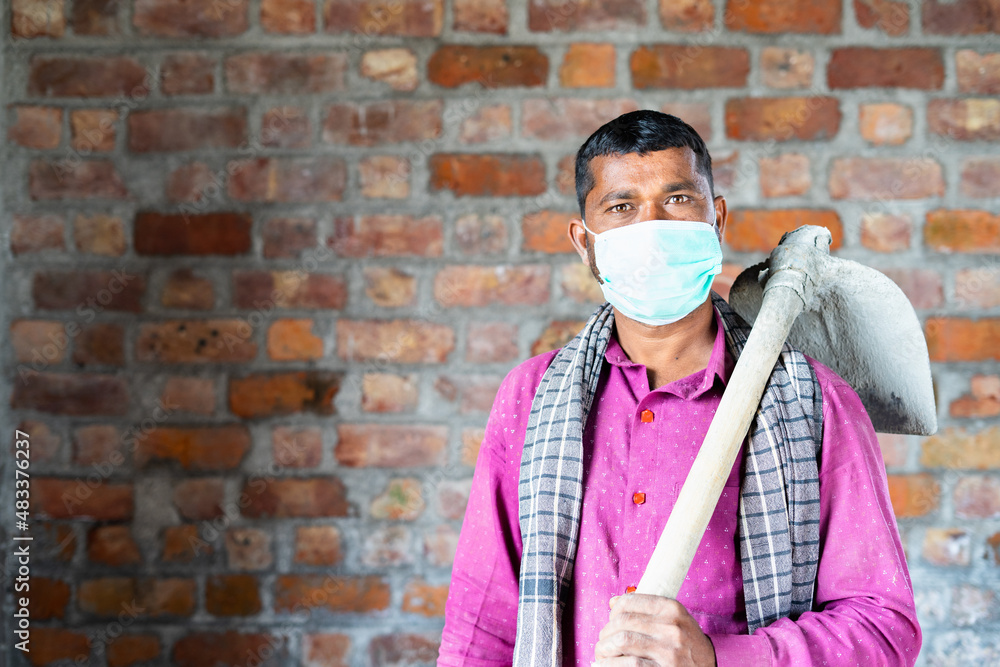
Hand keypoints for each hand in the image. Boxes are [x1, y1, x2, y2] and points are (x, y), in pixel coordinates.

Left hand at [593, 593, 716, 666]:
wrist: (708, 665)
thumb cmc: (686, 642)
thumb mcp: (673, 619)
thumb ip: (645, 609)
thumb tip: (613, 602)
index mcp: (671, 609)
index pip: (630, 602)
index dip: (613, 612)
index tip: (611, 621)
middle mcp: (671, 627)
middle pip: (623, 622)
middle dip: (606, 632)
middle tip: (604, 641)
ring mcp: (668, 650)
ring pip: (622, 641)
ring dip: (605, 647)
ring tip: (603, 652)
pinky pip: (630, 664)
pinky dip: (612, 664)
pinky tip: (606, 664)